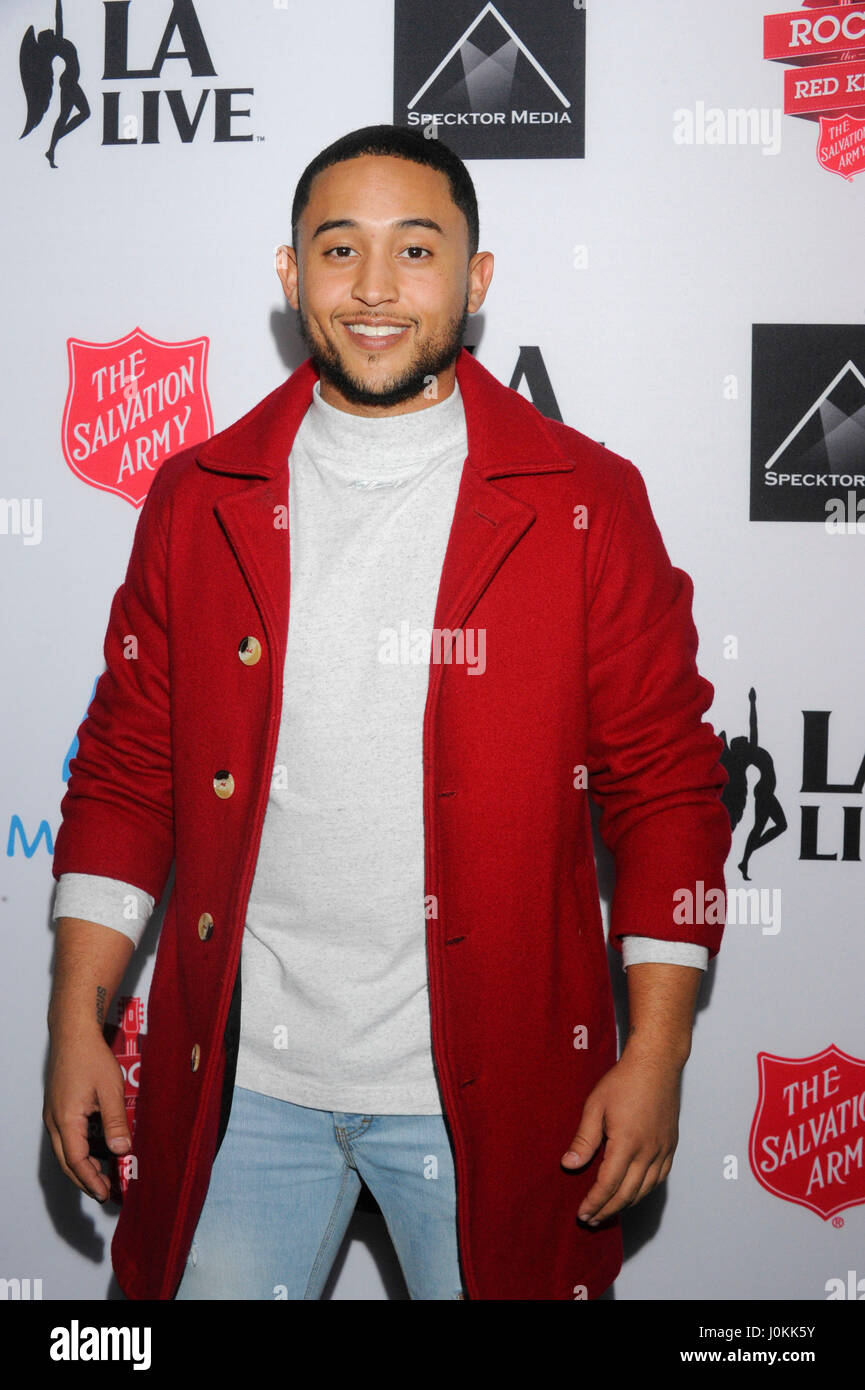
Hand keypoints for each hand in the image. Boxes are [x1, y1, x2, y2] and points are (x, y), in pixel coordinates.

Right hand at [43, 1026, 130, 1201]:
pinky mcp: (57, 1108)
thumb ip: (116, 1122)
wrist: (73, 1033)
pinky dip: (77, 1151)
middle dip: (85, 1180)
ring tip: (102, 1176)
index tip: (105, 1193)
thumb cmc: (91, 1057)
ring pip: (64, 1151)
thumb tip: (122, 1151)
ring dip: (81, 1166)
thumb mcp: (110, 1090)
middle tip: (105, 1191)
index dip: (91, 1180)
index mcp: (66, 1120)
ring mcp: (53, 1115)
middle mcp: (54, 1121)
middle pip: (66, 1161)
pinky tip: (94, 1151)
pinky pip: (64, 1138)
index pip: (77, 1161)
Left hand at [561, 1048, 683, 1224]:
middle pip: (627, 1193)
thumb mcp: (595, 1106)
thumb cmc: (623, 1081)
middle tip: (591, 1219)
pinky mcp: (670, 1145)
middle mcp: (648, 1151)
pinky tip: (633, 1192)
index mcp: (627, 1143)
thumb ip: (583, 1140)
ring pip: (645, 1189)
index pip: (608, 1184)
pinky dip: (644, 1191)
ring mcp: (663, 1150)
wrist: (656, 1064)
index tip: (582, 1214)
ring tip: (608, 1210)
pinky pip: (659, 1178)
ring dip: (625, 1204)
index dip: (594, 1203)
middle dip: (607, 1209)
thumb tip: (568, 1166)